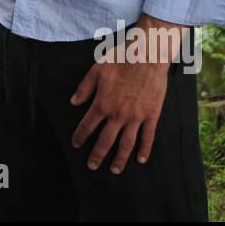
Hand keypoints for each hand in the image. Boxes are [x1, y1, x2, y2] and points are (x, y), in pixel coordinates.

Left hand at [68, 19, 185, 173]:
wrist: (147, 55)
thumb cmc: (120, 59)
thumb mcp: (96, 70)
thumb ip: (84, 89)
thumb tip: (73, 102)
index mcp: (102, 103)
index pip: (87, 126)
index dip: (80, 137)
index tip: (76, 144)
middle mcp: (118, 114)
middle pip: (105, 141)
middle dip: (97, 155)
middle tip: (92, 166)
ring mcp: (136, 117)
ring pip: (126, 144)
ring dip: (119, 159)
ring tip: (114, 170)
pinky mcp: (151, 115)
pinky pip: (147, 137)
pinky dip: (144, 150)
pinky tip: (140, 159)